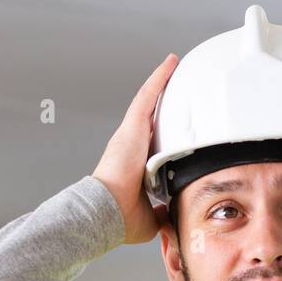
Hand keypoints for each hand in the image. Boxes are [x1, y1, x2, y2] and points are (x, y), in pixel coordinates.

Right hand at [93, 53, 178, 244]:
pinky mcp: (132, 127)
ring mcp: (130, 134)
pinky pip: (148, 95)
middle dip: (160, 101)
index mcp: (133, 165)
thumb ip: (160, 213)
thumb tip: (170, 216)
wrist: (106, 211)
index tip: (168, 124)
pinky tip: (171, 63)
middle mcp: (129, 145)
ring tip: (174, 66)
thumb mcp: (149, 217)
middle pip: (149, 117)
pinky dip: (160, 78)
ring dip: (161, 83)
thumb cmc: (119, 217)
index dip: (159, 131)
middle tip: (175, 84)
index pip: (149, 142)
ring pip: (148, 101)